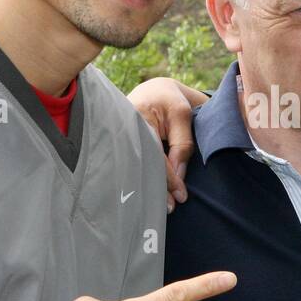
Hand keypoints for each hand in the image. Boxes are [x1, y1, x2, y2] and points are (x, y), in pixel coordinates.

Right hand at [128, 77, 208, 210]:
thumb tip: (179, 176)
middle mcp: (122, 130)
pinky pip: (130, 165)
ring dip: (145, 188)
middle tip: (167, 209)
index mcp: (138, 118)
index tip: (181, 197)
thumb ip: (182, 144)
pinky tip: (144, 197)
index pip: (155, 156)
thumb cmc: (171, 101)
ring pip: (133, 168)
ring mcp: (118, 138)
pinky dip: (139, 180)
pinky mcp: (119, 145)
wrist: (154, 91)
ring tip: (158, 208)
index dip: (169, 179)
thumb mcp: (182, 115)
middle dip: (154, 189)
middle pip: (140, 166)